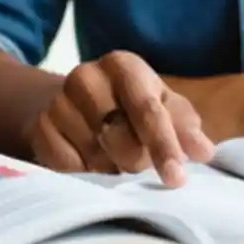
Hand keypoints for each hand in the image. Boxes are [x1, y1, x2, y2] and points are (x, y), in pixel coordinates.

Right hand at [26, 51, 214, 186]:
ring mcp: (58, 102)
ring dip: (111, 167)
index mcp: (123, 66)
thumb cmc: (129, 106)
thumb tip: (203, 151)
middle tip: (138, 159)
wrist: (73, 103)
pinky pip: (69, 166)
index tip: (176, 178)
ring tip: (112, 155)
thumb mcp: (162, 106)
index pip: (147, 110)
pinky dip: (85, 172)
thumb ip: (184, 126)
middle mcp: (87, 77)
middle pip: (121, 139)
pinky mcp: (40, 128)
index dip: (164, 145)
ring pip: (95, 157)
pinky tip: (89, 159)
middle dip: (136, 159)